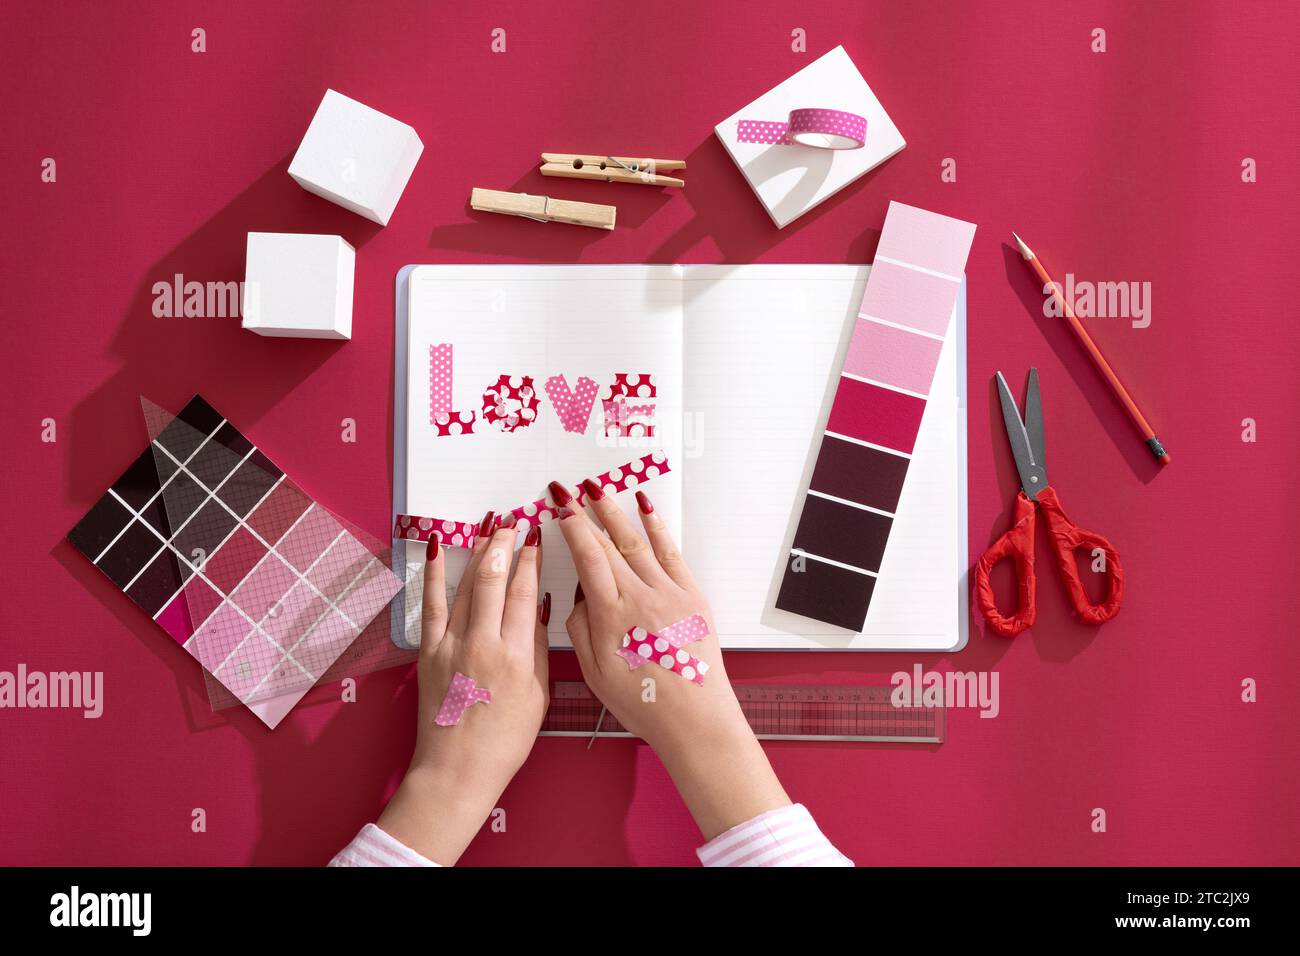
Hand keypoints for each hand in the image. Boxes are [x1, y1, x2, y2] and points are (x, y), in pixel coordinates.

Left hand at [377, 513, 549, 863]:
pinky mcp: (429, 653)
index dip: (532, 561)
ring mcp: (453, 646)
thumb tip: (542, 607)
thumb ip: (540, 648)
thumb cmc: (504, 741)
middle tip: (514, 520)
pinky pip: (431, 605)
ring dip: (479, 551)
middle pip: (496, 580)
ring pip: (467, 586)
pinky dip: (432, 574)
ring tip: (489, 526)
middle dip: (506, 544)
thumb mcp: (538, 696)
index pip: (527, 594)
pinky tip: (436, 548)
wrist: (457, 770)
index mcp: (518, 657)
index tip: (537, 537)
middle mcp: (485, 645)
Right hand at [552, 480, 789, 839]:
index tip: (559, 506)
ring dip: (616, 512)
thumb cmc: (644, 702)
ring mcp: (669, 593)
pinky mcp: (692, 596)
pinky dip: (657, 528)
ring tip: (599, 488)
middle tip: (569, 489)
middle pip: (608, 544)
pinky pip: (671, 553)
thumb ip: (580, 628)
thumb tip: (578, 595)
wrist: (694, 717)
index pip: (587, 559)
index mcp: (611, 617)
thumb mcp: (594, 672)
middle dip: (586, 512)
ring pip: (636, 542)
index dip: (571, 527)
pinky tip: (646, 509)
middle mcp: (639, 597)